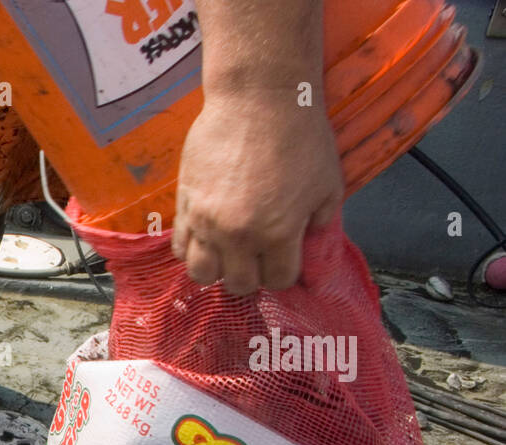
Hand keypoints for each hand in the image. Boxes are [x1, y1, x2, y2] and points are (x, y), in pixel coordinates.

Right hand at [172, 91, 343, 294]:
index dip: (282, 273)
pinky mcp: (185, 205)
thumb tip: (306, 241)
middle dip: (249, 275)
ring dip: (216, 269)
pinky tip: (204, 235)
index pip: (278, 280)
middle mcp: (239, 236)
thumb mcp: (329, 182)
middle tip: (253, 257)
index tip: (281, 259)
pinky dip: (192, 248)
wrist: (258, 97)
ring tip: (224, 252)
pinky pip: (179, 246)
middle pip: (238, 284)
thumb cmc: (301, 136)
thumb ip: (319, 221)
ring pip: (201, 273)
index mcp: (279, 233)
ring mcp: (207, 222)